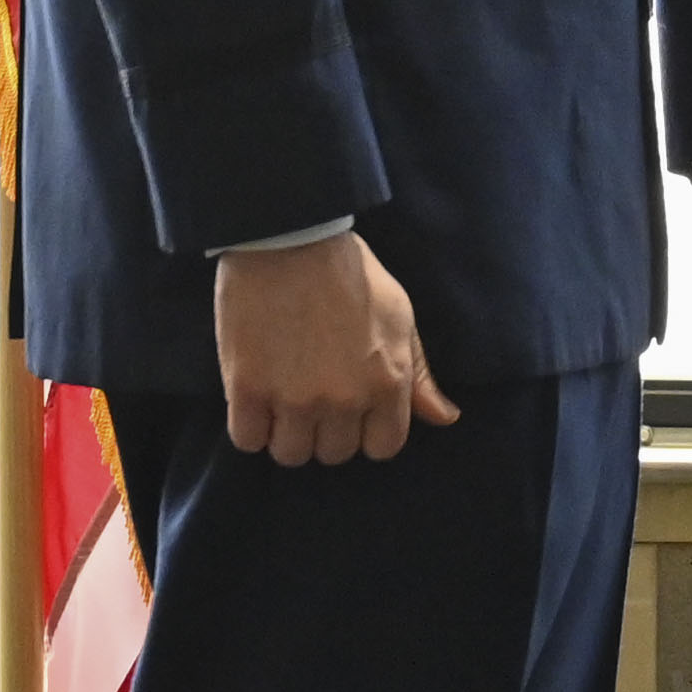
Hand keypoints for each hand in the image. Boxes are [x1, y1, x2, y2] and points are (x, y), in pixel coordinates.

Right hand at [213, 232, 457, 466]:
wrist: (289, 238)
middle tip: (312, 395)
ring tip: (281, 399)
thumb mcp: (399, 316)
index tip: (350, 409)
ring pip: (290, 454)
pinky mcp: (248, 388)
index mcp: (386, 383)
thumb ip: (417, 375)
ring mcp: (294, 398)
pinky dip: (250, 426)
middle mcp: (343, 400)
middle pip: (334, 453)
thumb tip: (444, 418)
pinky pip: (247, 440)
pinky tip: (254, 399)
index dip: (366, 431)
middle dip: (325, 431)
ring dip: (286, 433)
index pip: (382, 447)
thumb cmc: (349, 273)